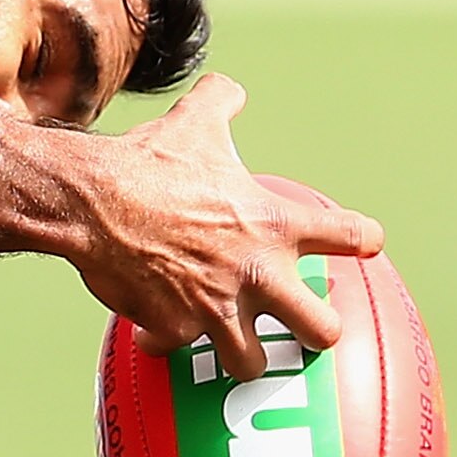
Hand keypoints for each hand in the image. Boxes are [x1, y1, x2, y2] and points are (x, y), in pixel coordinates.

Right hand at [71, 73, 381, 378]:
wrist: (94, 201)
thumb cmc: (148, 161)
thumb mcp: (194, 123)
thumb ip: (221, 103)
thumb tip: (228, 91)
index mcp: (274, 223)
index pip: (352, 236)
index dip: (362, 241)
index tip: (362, 245)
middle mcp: (257, 273)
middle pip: (322, 330)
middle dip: (317, 333)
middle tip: (300, 323)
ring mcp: (216, 308)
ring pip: (252, 364)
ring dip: (242, 358)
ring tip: (232, 348)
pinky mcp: (174, 328)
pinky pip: (174, 345)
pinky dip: (163, 336)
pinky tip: (151, 326)